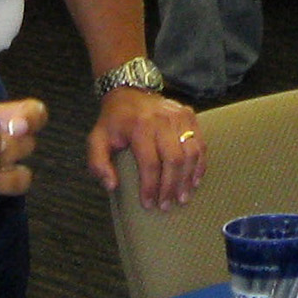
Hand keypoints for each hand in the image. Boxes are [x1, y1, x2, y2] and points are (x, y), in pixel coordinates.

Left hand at [87, 90, 203, 209]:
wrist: (129, 92)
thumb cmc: (114, 122)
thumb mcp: (97, 140)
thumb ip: (98, 164)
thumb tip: (112, 186)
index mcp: (139, 126)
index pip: (150, 164)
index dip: (150, 188)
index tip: (149, 204)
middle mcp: (162, 120)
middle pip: (173, 161)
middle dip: (170, 187)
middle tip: (166, 205)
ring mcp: (179, 116)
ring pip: (191, 154)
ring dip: (187, 179)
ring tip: (182, 198)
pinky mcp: (189, 116)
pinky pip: (200, 144)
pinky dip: (199, 165)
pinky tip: (194, 181)